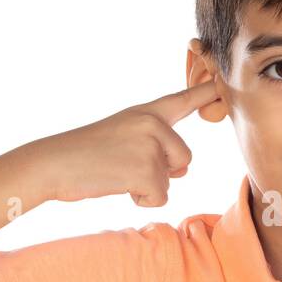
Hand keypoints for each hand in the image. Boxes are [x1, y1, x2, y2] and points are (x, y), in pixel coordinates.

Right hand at [29, 79, 223, 205]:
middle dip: (162, 171)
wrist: (53, 164)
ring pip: (171, 180)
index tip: (227, 81)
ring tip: (117, 173)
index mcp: (146, 112)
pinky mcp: (147, 171)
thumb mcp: (124, 138)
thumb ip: (157, 146)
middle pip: (185, 157)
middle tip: (123, 164)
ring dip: (148, 186)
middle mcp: (153, 124)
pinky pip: (160, 198)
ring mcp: (150, 146)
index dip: (209, 92)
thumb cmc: (86, 154)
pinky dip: (141, 200)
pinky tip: (118, 186)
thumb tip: (184, 169)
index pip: (184, 99)